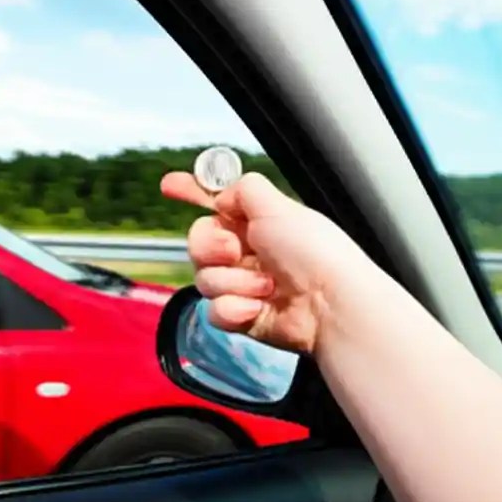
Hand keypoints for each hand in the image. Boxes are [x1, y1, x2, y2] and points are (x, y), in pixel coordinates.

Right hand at [161, 171, 365, 355]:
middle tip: (236, 250)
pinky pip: (214, 311)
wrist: (331, 305)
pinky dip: (236, 309)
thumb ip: (243, 189)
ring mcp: (243, 285)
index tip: (170, 185)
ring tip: (267, 286)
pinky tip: (259, 309)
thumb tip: (221, 192)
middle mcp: (247, 251)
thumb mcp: (278, 206)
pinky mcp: (242, 316)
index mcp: (257, 221)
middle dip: (212, 246)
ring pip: (204, 279)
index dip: (192, 192)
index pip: (217, 202)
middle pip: (198, 242)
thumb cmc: (315, 254)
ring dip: (234, 282)